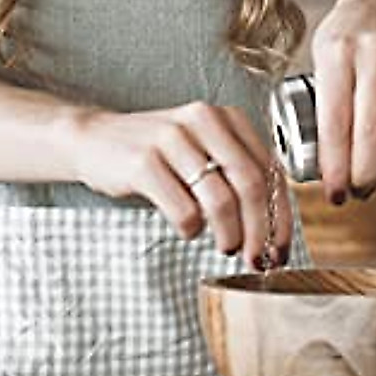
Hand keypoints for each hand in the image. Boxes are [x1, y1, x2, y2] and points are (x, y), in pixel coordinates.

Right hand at [67, 101, 291, 268]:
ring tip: (225, 247)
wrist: (94, 138)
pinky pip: (183, 211)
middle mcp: (203, 120)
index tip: (280, 248)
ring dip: (229, 235)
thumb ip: (237, 173)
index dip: (281, 215)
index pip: (270, 170)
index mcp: (226, 117)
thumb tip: (274, 229)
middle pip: (250, 185)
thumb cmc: (158, 154)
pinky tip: (188, 229)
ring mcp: (172, 139)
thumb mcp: (203, 149)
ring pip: (221, 200)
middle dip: (260, 231)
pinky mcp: (143, 162)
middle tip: (257, 259)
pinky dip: (192, 230)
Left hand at [309, 0, 375, 202]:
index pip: (334, 117)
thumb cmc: (347, 35)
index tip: (331, 189)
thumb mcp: (323, 55)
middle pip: (369, 127)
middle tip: (350, 195)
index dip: (334, 160)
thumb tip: (311, 155)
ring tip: (366, 188)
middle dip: (361, 170)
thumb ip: (321, 99)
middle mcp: (369, 56)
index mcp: (335, 53)